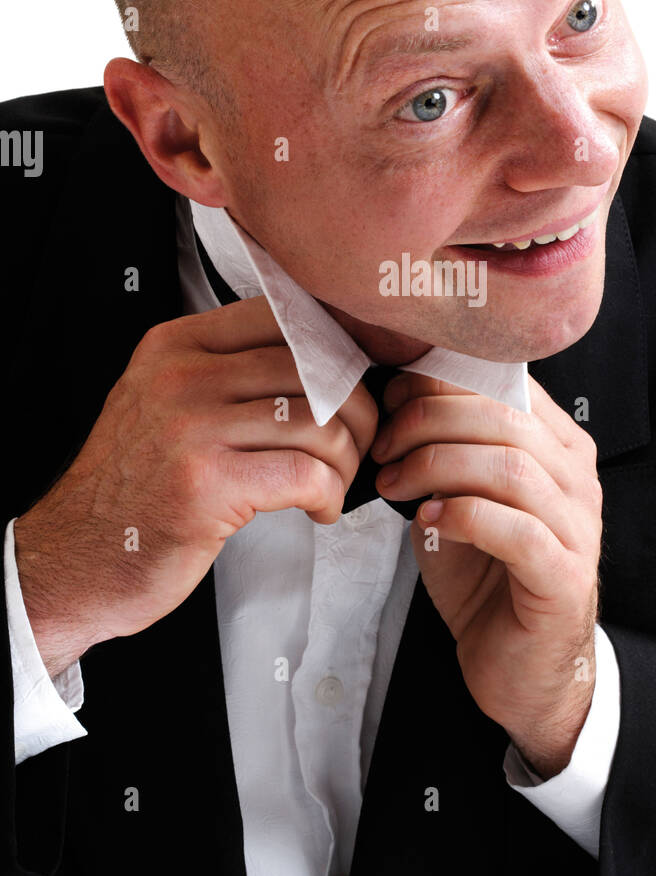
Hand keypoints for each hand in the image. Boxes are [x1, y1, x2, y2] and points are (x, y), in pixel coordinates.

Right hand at [14, 296, 377, 675]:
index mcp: (175, 345)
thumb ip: (226, 371)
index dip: (336, 351)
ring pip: (319, 422)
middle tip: (356, 445)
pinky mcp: (207, 484)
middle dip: (356, 412)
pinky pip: (306, 474)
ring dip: (346, 461)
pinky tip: (319, 508)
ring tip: (332, 483)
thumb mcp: (164, 402)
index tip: (352, 385)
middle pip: (313, 370)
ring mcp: (192, 428)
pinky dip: (329, 495)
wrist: (78, 557)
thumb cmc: (135, 488)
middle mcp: (182, 376)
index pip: (283, 318)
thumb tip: (323, 358)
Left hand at [371, 373, 601, 778]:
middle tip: (384, 444)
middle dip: (430, 420)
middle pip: (506, 418)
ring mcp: (579, 527)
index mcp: (558, 445)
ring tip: (394, 481)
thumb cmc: (486, 578)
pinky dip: (463, 514)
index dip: (442, 382)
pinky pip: (516, 529)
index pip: (508, 384)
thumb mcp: (458, 498)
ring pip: (511, 467)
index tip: (390, 399)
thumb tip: (394, 404)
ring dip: (438, 465)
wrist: (521, 668)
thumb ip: (443, 451)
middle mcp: (578, 478)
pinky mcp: (565, 576)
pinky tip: (427, 518)